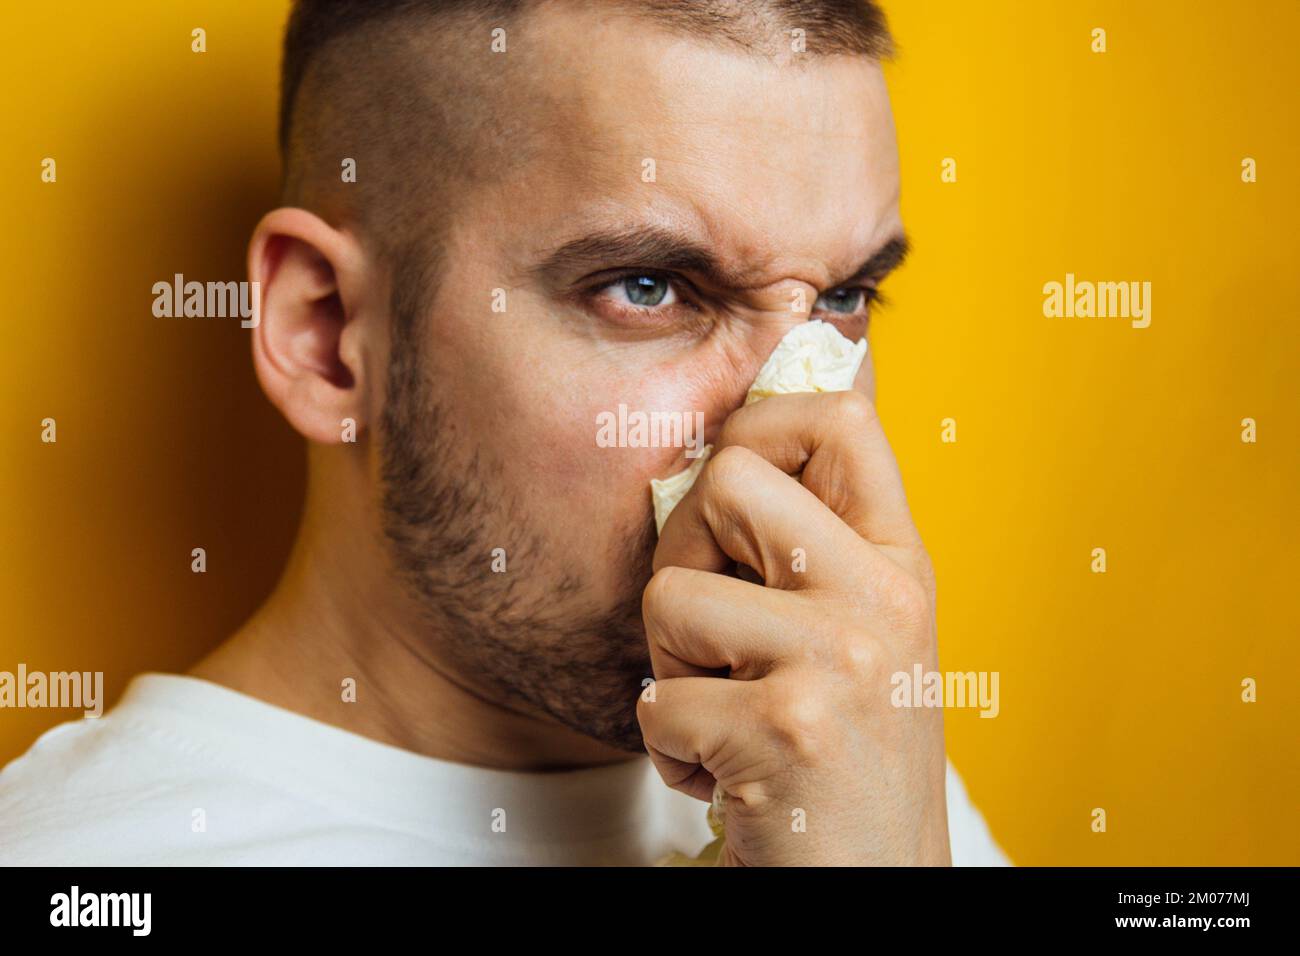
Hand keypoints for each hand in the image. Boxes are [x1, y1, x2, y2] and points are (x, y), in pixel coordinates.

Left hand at [638, 390, 950, 865]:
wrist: (877, 886)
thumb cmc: (851, 760)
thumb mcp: (867, 636)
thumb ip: (817, 546)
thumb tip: (736, 439)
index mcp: (900, 565)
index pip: (839, 418)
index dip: (759, 423)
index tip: (728, 478)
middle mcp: (880, 598)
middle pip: (726, 480)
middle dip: (682, 550)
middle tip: (707, 625)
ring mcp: (836, 660)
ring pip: (669, 595)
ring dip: (670, 669)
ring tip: (726, 715)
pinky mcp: (784, 729)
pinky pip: (653, 702)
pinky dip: (669, 750)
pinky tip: (727, 775)